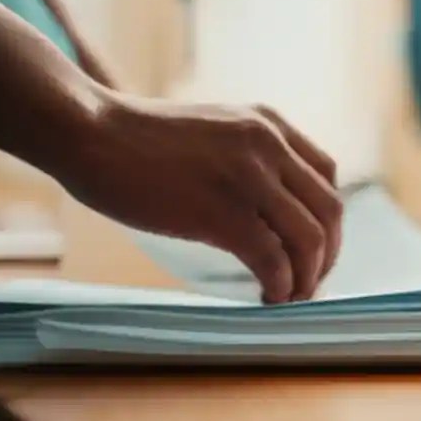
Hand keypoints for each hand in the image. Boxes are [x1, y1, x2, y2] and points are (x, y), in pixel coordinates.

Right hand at [55, 93, 342, 302]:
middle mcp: (269, 145)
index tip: (315, 246)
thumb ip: (248, 155)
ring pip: (308, 239)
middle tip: (310, 282)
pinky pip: (272, 260)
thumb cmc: (138, 139)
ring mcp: (249, 178)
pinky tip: (268, 297)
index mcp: (269, 123)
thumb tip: (270, 206)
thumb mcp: (214, 129)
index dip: (327, 217)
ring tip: (290, 297)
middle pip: (329, 210)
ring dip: (308, 277)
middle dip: (326, 254)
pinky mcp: (222, 213)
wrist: (92, 132)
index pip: (327, 175)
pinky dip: (280, 286)